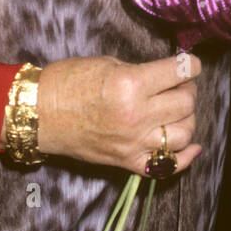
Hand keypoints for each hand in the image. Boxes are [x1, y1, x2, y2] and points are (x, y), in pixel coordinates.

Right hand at [2, 52, 202, 174]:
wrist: (39, 114)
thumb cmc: (68, 81)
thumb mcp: (108, 64)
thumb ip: (141, 72)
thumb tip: (167, 76)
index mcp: (130, 84)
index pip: (179, 73)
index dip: (190, 65)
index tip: (190, 64)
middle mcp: (136, 116)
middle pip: (186, 104)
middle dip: (188, 90)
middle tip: (179, 85)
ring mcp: (133, 142)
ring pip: (183, 134)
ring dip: (187, 118)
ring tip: (176, 109)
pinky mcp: (127, 161)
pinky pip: (167, 166)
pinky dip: (185, 157)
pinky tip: (192, 145)